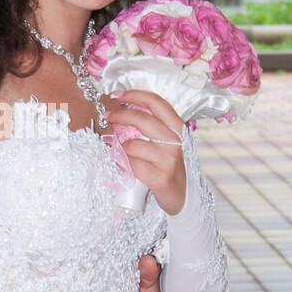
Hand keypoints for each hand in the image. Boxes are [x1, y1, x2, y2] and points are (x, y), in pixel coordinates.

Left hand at [107, 89, 186, 215]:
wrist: (183, 197)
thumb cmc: (171, 167)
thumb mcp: (169, 143)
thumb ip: (154, 127)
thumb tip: (124, 112)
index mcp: (178, 129)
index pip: (157, 103)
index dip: (136, 95)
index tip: (119, 95)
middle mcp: (176, 142)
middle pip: (142, 120)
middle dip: (120, 115)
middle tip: (108, 117)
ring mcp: (168, 160)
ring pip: (132, 144)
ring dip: (118, 146)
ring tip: (115, 148)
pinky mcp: (159, 178)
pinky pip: (131, 165)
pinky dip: (121, 163)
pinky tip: (119, 164)